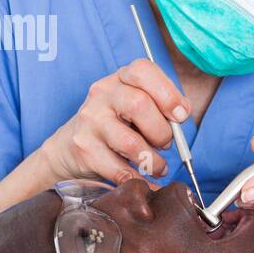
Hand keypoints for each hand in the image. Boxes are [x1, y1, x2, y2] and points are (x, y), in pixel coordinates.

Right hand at [39, 60, 191, 185]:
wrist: (71, 147)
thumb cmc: (117, 126)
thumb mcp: (138, 108)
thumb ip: (163, 106)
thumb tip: (183, 112)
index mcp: (120, 79)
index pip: (142, 71)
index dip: (167, 93)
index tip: (180, 115)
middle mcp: (102, 95)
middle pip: (139, 104)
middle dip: (162, 131)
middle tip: (165, 144)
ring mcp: (90, 121)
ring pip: (130, 142)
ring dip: (153, 160)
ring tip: (158, 167)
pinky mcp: (85, 149)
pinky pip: (119, 170)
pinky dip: (139, 180)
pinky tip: (146, 182)